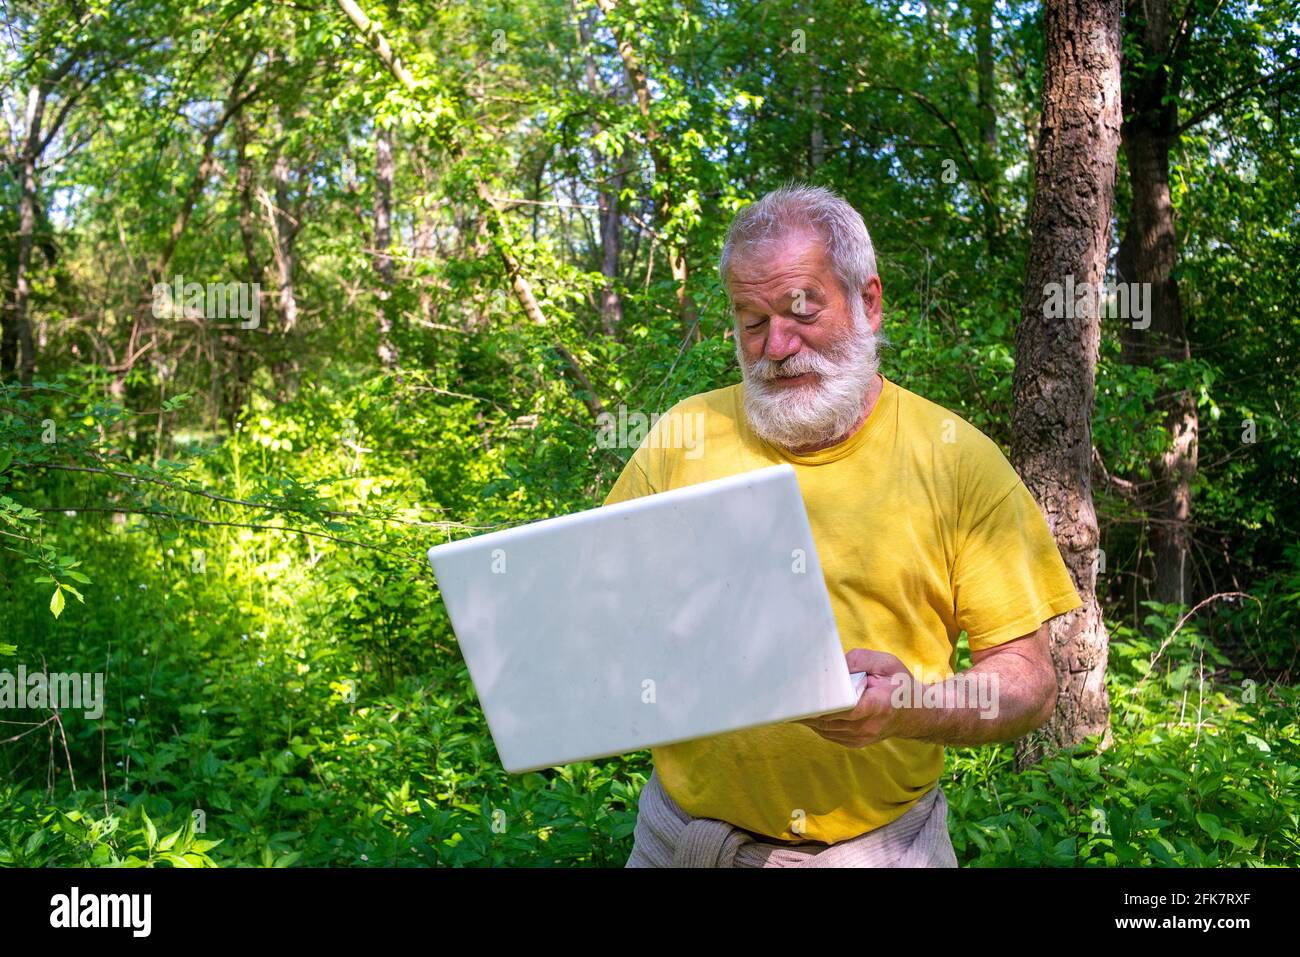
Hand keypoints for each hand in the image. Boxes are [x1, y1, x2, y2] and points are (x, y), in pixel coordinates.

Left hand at [795, 648, 918, 747]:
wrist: (916, 713)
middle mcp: (869, 726)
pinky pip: (829, 734)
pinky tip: (806, 712)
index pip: (847, 708)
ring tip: (792, 703)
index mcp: (879, 705)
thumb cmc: (900, 686)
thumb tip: (836, 665)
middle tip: (789, 695)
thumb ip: (861, 660)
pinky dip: (816, 723)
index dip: (825, 703)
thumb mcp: (887, 663)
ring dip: (808, 717)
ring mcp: (861, 738)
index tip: (808, 694)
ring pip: (825, 729)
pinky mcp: (854, 742)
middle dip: (809, 708)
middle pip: (830, 719)